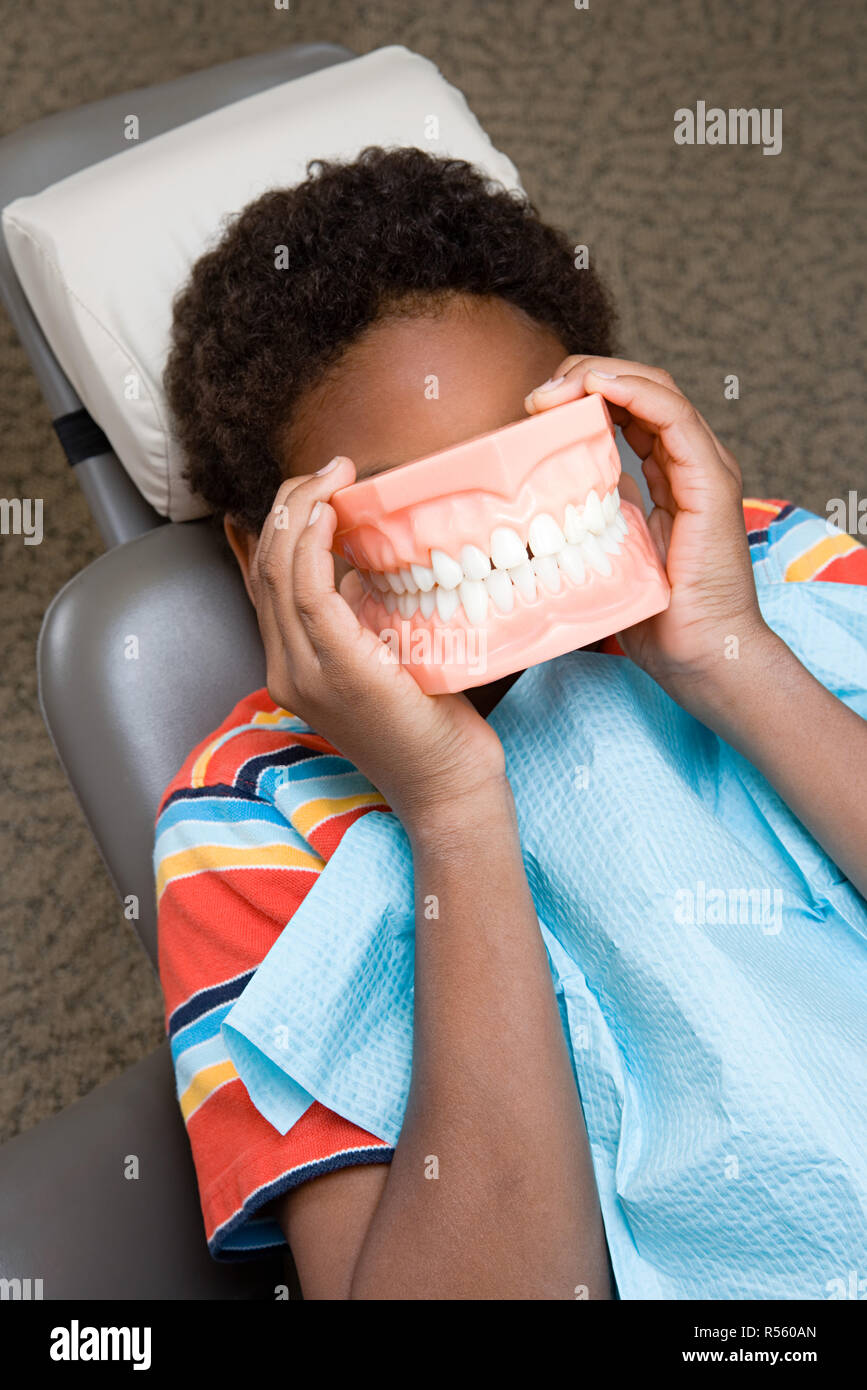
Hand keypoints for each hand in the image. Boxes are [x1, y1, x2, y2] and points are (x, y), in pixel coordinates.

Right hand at [248, 456, 505, 832]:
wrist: (447, 786)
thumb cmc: (430, 724)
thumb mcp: (386, 657)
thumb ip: (360, 618)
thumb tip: (359, 565)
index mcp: (293, 666)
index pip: (266, 580)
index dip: (279, 523)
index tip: (314, 486)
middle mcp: (286, 670)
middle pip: (264, 567)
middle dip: (288, 504)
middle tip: (328, 469)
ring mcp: (305, 674)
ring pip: (279, 572)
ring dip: (301, 511)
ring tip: (332, 477)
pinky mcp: (337, 672)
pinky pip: (308, 593)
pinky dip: (312, 545)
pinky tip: (330, 515)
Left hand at [525, 357, 773, 696]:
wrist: (700, 657)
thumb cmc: (657, 619)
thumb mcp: (609, 554)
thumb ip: (594, 520)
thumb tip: (547, 506)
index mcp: (671, 475)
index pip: (630, 409)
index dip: (583, 395)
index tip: (534, 410)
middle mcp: (692, 463)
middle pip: (640, 389)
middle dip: (585, 377)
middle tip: (536, 397)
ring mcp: (706, 468)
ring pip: (655, 390)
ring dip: (600, 377)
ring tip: (553, 390)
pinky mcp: (711, 481)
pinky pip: (673, 416)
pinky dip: (633, 391)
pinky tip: (596, 387)